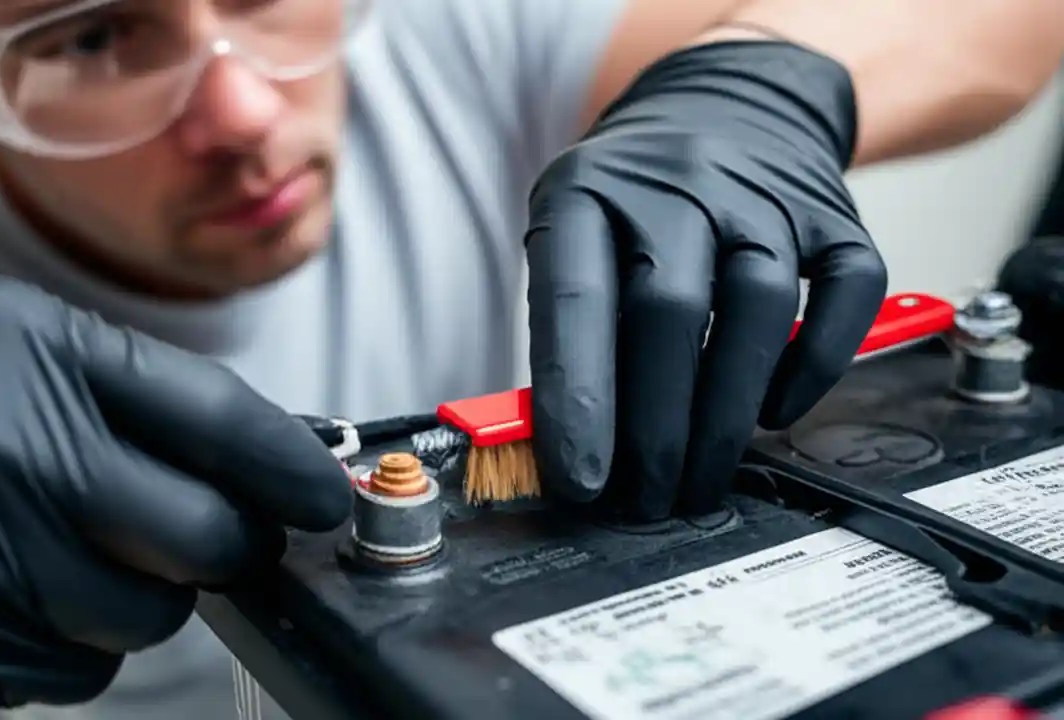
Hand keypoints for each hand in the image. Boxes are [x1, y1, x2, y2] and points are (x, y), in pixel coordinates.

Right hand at [0, 277, 350, 717]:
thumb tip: (284, 460)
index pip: (211, 416)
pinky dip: (68, 642)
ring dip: (137, 598)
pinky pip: (75, 673)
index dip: (289, 467)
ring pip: (146, 618)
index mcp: (27, 348)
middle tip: (213, 539)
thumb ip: (146, 398)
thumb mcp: (14, 350)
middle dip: (226, 548)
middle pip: (199, 538)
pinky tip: (6, 592)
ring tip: (60, 549)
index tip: (329, 500)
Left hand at [525, 39, 886, 519]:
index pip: (575, 297)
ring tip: (701, 478)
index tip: (582, 477)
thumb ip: (567, 331)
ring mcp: (763, 193)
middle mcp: (676, 184)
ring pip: (757, 307)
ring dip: (727, 412)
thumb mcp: (572, 236)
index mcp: (588, 192)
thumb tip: (566, 453)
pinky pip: (844, 293)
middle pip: (668, 310)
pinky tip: (775, 411)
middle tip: (647, 499)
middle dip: (655, 427)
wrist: (727, 106)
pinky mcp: (834, 214)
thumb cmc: (635, 202)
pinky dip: (813, 367)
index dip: (577, 397)